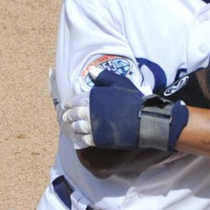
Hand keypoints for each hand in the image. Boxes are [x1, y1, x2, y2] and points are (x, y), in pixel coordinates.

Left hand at [63, 66, 187, 150]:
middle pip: (73, 115)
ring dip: (74, 127)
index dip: (69, 104)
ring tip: (73, 127)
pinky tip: (81, 137)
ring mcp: (91, 126)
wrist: (143, 120)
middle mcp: (88, 111)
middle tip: (66, 117)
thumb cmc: (133, 100)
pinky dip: (80, 137)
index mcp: (92, 96)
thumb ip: (103, 77)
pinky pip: (83, 139)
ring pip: (77, 127)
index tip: (66, 106)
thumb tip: (90, 70)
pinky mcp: (96, 139)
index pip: (74, 100)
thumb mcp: (120, 83)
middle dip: (68, 116)